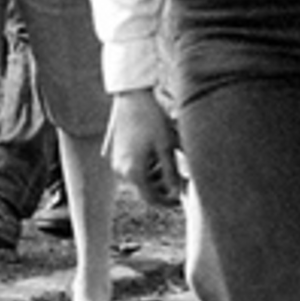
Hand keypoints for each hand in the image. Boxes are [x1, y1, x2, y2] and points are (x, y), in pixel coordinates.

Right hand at [106, 90, 186, 206]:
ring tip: (173, 166)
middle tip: (182, 181)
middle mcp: (121, 171)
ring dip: (157, 179)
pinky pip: (134, 170)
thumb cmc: (151, 119)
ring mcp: (117, 163)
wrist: (132, 98)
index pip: (152, 199)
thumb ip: (172, 173)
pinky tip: (158, 157)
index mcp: (133, 172)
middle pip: (145, 191)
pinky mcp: (117, 155)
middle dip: (164, 189)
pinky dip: (148, 169)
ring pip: (140, 181)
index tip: (182, 199)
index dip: (168, 202)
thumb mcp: (167, 147)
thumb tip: (178, 192)